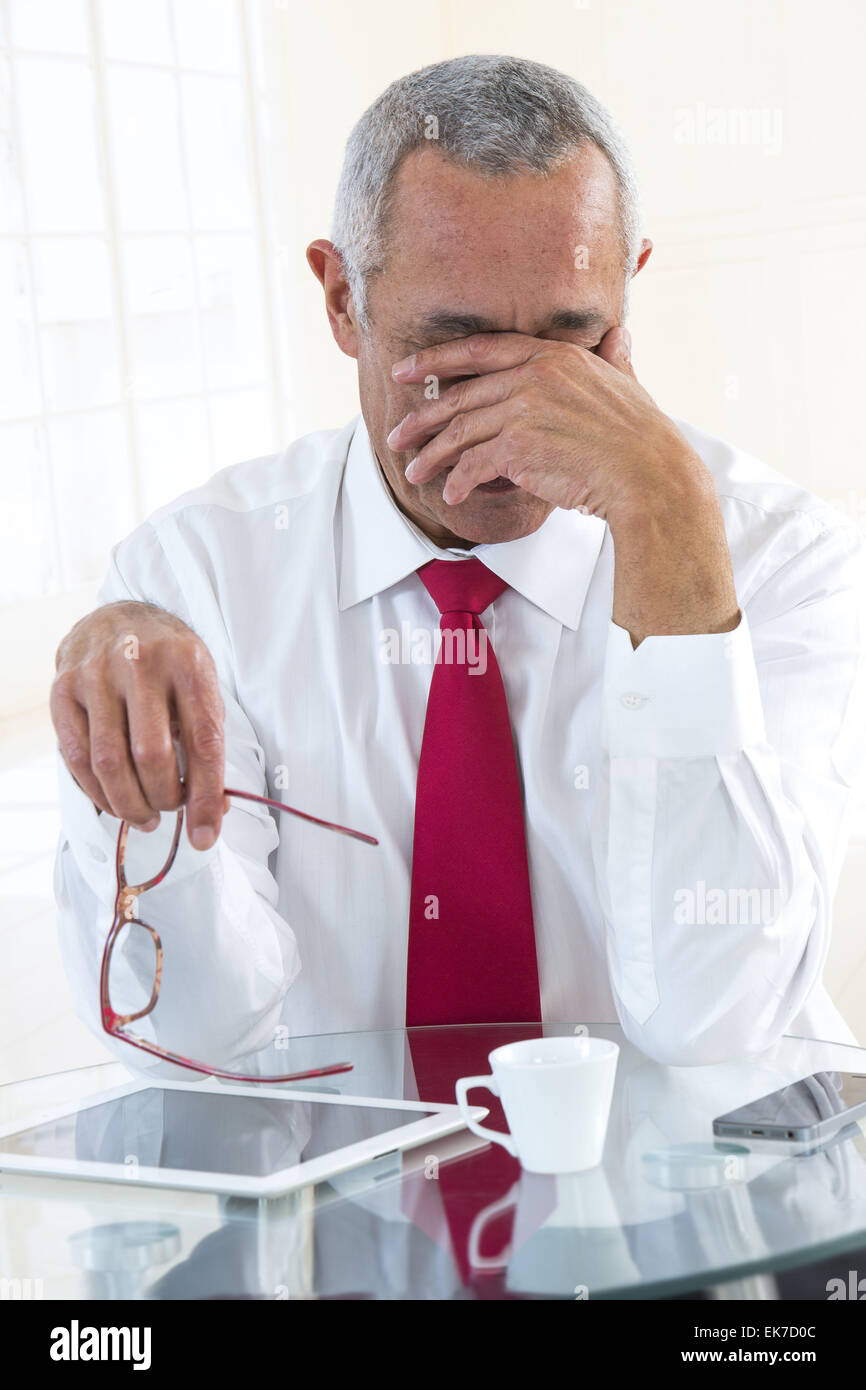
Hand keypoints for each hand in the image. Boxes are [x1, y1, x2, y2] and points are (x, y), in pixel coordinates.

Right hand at [50, 601, 229, 848]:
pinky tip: (112, 800)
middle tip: (169, 810)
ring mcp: (96, 674)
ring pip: (110, 762)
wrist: (121, 617)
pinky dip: (96, 791)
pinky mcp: (63, 688)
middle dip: (164, 799)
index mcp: (188, 663)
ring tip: (143, 815)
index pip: (203, 742)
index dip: (205, 797)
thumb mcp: (200, 686)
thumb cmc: (169, 663)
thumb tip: (212, 813)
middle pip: (152, 756)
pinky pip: (76, 757)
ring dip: (129, 803)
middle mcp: (140, 663)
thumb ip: (206, 742)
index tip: (205, 835)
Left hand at [389, 327, 739, 644]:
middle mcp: (533, 374)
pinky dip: (458, 481)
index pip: (479, 349)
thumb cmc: (643, 436)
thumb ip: (614, 359)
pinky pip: (473, 464)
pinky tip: (451, 494)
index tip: (407, 371)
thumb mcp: (627, 383)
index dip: (436, 359)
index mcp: (552, 354)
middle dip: (422, 417)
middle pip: (460, 394)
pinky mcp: (518, 446)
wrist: (649, 475)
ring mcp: (523, 408)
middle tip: (396, 433)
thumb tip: (619, 336)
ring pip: (459, 431)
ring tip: (413, 471)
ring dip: (431, 455)